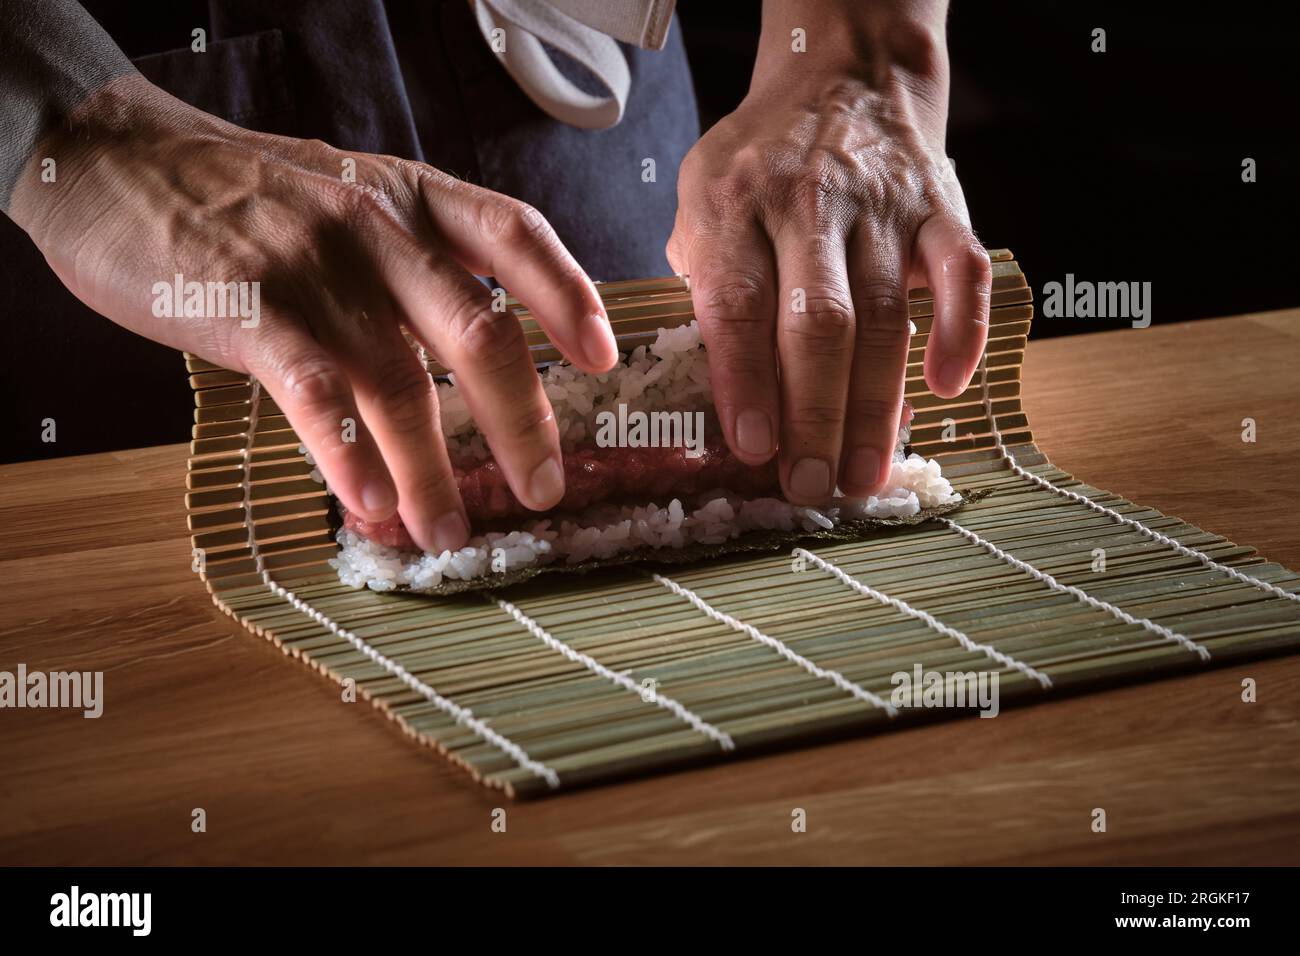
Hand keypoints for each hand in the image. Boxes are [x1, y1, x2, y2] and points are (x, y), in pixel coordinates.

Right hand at [9, 74, 616, 552]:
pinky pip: (315, 393)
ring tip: (448, 532)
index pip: (516, 234)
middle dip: (522, 420)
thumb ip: (411, 261)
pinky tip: (371, 505)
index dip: (569, 296)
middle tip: (545, 489)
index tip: (606, 358)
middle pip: (479, 329)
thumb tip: (469, 366)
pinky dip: (349, 456)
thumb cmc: (244, 193)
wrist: (116, 159)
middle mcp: (378, 228)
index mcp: (412, 196)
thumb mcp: (350, 192)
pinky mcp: (248, 308)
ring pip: (400, 380)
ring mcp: (315, 268)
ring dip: (432, 470)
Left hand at [668, 6, 990, 502]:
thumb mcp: (700, 199)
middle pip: (817, 324)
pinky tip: (948, 389)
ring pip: (885, 319)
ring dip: (876, 407)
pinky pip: (965, 275)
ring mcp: (883, 208)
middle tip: (809, 487)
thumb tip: (703, 389)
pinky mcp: (942, 210)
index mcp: (735, 205)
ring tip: (862, 477)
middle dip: (814, 416)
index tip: (752, 449)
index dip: (745, 381)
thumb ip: (701, 281)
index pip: (738, 303)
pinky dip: (963, 332)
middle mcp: (810, 204)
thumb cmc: (760, 162)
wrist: (844, 78)